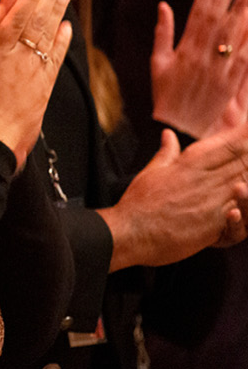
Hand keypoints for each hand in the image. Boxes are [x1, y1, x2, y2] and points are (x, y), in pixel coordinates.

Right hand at [101, 123, 247, 270]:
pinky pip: (242, 211)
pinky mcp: (216, 223)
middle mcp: (205, 179)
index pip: (229, 144)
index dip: (245, 134)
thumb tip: (168, 134)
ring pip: (246, 181)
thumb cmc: (137, 205)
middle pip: (243, 160)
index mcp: (189, 164)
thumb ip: (166, 154)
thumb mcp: (151, 173)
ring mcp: (212, 201)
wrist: (132, 234)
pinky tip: (245, 191)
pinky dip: (246, 200)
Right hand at [151, 0, 247, 137]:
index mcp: (183, 50)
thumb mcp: (158, 63)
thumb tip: (164, 6)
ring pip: (234, 35)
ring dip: (243, 11)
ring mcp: (219, 69)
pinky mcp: (231, 82)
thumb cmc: (165, 94)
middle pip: (218, 17)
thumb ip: (163, 33)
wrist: (178, 127)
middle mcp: (202, 56)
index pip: (198, 12)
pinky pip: (245, 58)